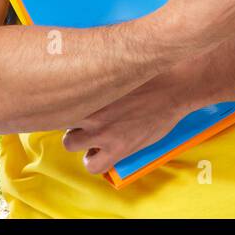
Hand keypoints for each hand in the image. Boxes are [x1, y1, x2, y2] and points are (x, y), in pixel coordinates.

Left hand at [62, 72, 193, 175]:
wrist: (176, 88)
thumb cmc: (152, 74)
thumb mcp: (119, 69)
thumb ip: (99, 75)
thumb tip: (85, 70)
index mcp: (90, 87)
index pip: (58, 97)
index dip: (60, 101)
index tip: (65, 102)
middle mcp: (92, 109)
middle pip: (59, 119)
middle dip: (70, 118)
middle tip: (84, 117)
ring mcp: (103, 131)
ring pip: (69, 143)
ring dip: (80, 140)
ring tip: (94, 135)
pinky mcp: (118, 148)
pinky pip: (92, 165)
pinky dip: (95, 161)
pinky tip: (104, 153)